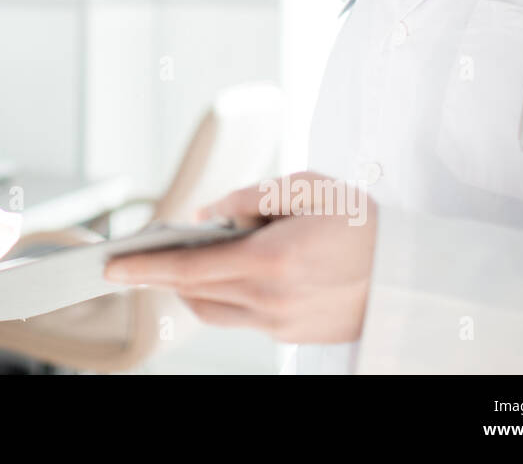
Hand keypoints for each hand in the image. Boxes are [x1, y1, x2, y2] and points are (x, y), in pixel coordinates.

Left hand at [102, 170, 378, 342]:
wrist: (412, 275)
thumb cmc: (363, 223)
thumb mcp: (308, 188)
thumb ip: (249, 196)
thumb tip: (207, 215)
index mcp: (271, 261)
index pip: (188, 269)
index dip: (143, 267)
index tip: (111, 266)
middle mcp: (270, 301)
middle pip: (193, 292)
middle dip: (162, 273)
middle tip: (142, 253)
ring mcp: (280, 324)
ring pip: (212, 309)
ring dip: (193, 285)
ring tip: (194, 256)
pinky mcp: (291, 336)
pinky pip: (240, 317)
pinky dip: (226, 293)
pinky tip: (234, 268)